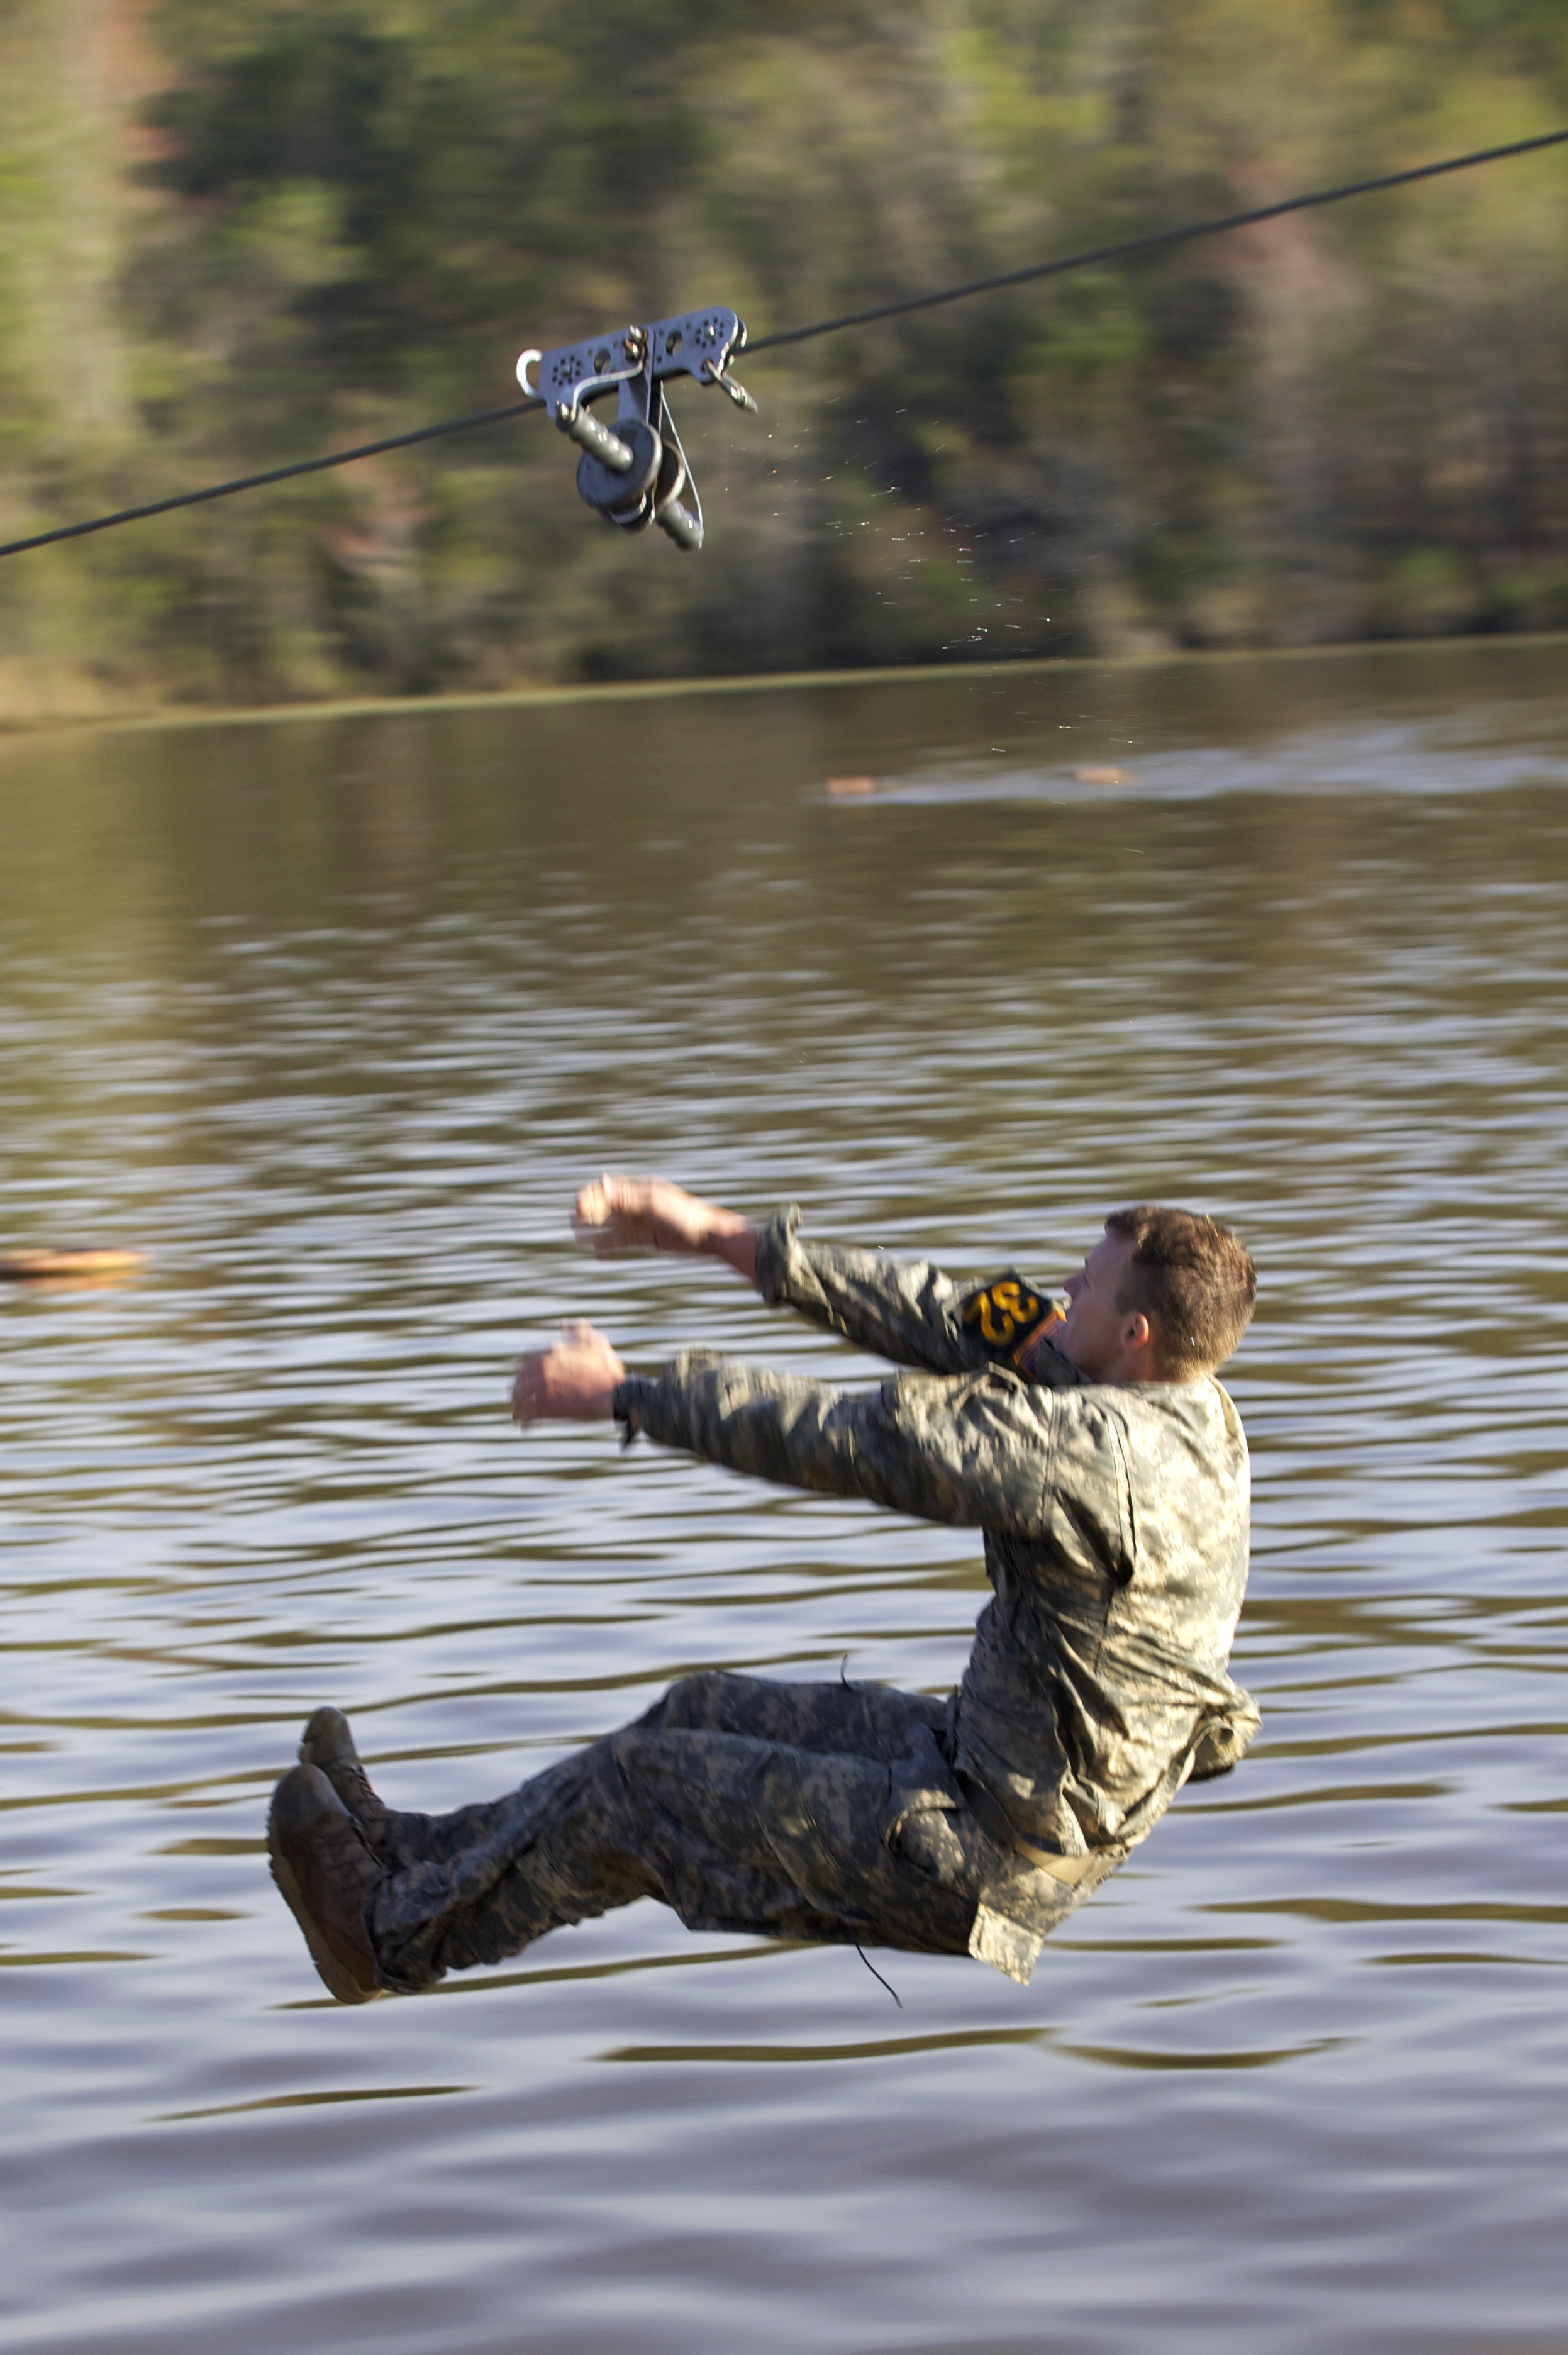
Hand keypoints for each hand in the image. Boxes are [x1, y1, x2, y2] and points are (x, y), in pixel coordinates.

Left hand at [510, 1320, 626, 1425]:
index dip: (523, 1370)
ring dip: (518, 1407)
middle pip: (519, 1380)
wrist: (617, 1395)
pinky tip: (526, 1427)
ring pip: (520, 1398)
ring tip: (519, 1415)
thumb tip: (565, 1324)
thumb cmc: (609, 1372)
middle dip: (518, 1389)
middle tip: (518, 1398)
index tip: (524, 1377)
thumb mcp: (597, 1345)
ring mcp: (544, 1389)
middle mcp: (544, 1369)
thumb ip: (579, 1333)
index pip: (524, 1360)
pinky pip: (528, 1416)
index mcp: (553, 1353)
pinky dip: (525, 1422)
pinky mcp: (548, 1409)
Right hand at [572, 1174, 715, 1256]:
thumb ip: (628, 1197)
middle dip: (590, 1213)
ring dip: (595, 1231)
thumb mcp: (656, 1205)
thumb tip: (602, 1182)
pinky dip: (609, 1245)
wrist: (712, 1238)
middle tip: (572, 1221)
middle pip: (610, 1208)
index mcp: (643, 1189)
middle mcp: (642, 1205)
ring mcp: (645, 1223)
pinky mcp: (650, 1240)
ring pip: (614, 1227)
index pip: (611, 1189)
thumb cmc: (687, 1217)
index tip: (577, 1205)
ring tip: (577, 1237)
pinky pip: (624, 1242)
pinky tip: (596, 1251)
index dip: (592, 1195)